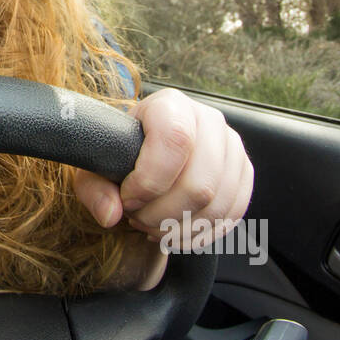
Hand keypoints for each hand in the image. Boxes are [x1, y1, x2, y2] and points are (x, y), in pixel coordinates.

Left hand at [72, 88, 254, 287]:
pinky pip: (231, 215)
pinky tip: (173, 231)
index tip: (127, 198)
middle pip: (200, 184)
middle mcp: (209, 120)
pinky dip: (199, 234)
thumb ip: (94, 189)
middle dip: (162, 215)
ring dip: (179, 228)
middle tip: (136, 217)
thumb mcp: (94, 167)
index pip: (175, 140)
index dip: (149, 181)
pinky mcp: (244, 174)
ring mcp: (232, 148)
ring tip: (152, 225)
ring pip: (217, 205)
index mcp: (170, 105)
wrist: (147, 154)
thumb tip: (111, 213)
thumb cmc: (120, 157)